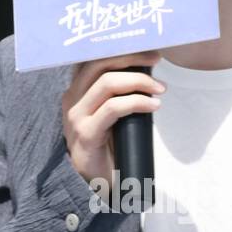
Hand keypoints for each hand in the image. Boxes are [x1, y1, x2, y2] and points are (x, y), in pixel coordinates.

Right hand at [61, 48, 164, 185]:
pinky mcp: (86, 134)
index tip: (145, 48)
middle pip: (99, 63)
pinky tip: (153, 105)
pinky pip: (113, 109)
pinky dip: (137, 102)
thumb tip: (145, 73)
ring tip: (159, 88)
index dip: (119, 48)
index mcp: (76, 90)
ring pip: (107, 83)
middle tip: (156, 60)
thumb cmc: (106, 145)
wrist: (94, 182)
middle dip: (131, 57)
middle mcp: (72, 98)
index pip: (93, 58)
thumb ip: (116, 94)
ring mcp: (76, 116)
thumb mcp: (109, 114)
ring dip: (139, 81)